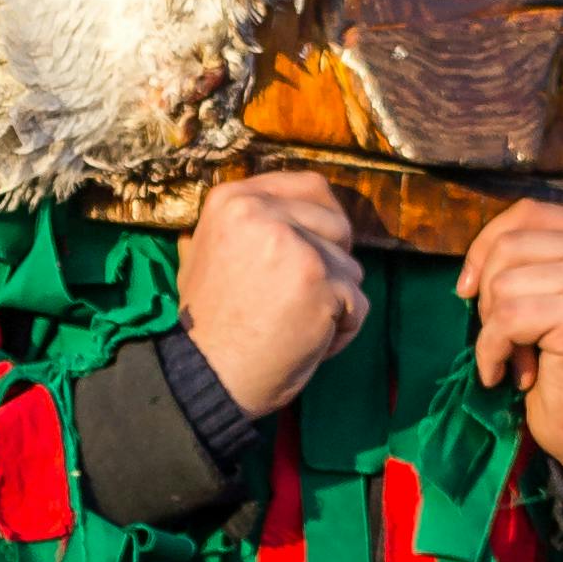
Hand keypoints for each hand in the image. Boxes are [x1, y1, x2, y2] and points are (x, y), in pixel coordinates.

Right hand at [178, 168, 367, 415]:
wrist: (206, 374)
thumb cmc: (207, 323)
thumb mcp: (205, 254)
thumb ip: (244, 226)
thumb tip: (281, 210)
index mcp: (234, 200)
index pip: (311, 187)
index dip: (323, 221)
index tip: (313, 252)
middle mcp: (264, 214)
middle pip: (338, 226)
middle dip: (331, 264)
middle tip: (297, 299)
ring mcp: (296, 248)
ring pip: (351, 267)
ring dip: (335, 302)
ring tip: (294, 325)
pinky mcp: (321, 284)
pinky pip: (357, 304)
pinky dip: (342, 330)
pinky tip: (307, 343)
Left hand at [459, 201, 562, 500]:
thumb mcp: (551, 300)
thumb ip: (531, 265)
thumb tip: (474, 261)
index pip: (527, 212)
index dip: (486, 246)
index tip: (469, 290)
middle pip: (508, 246)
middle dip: (489, 296)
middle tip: (507, 340)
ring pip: (502, 284)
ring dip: (494, 331)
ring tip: (520, 360)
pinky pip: (505, 319)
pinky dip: (492, 352)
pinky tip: (510, 375)